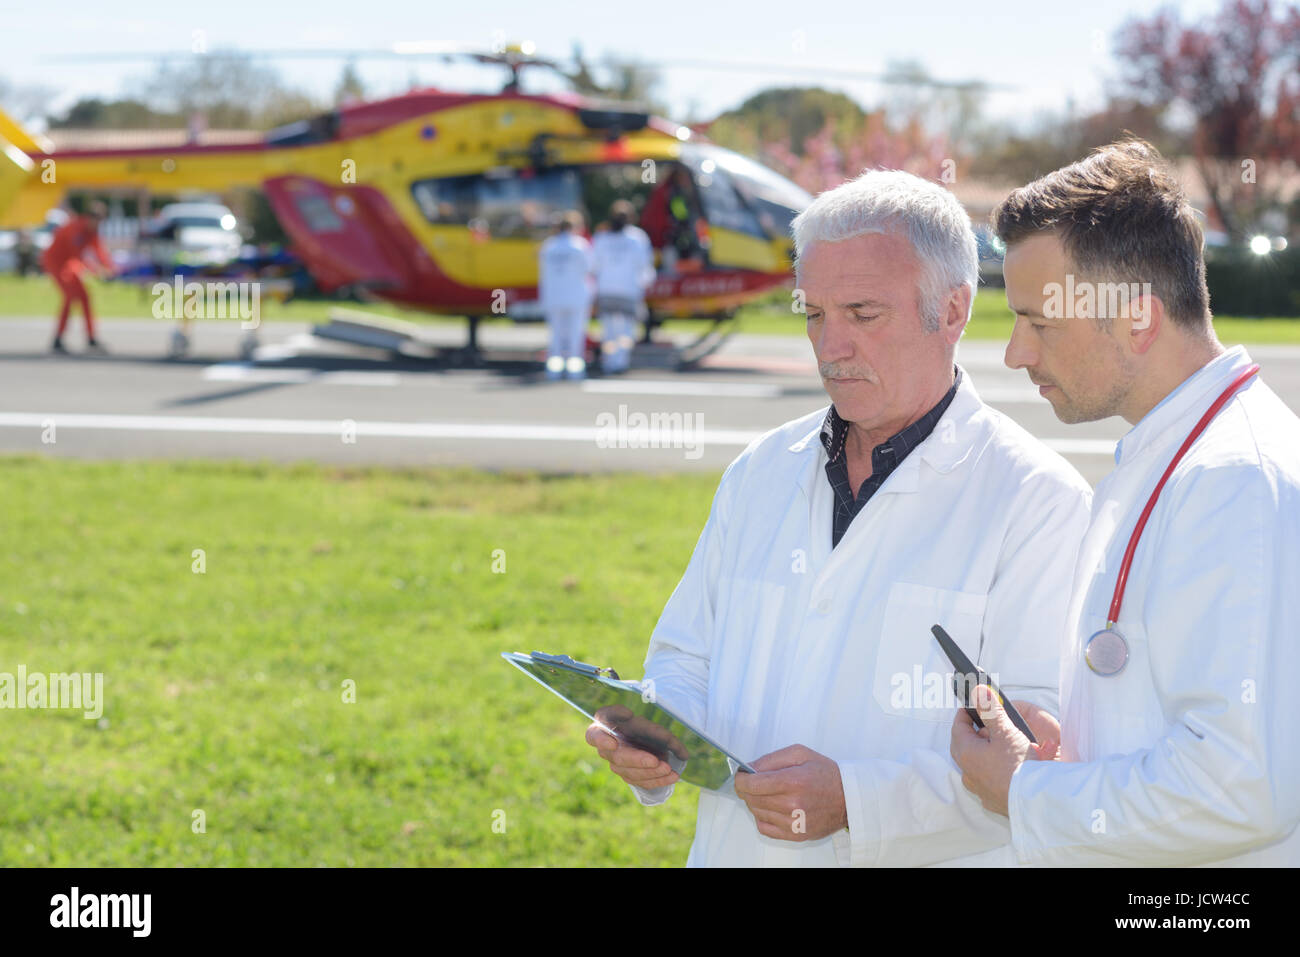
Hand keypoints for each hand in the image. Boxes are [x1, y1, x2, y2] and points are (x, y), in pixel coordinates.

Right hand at [585, 705, 680, 789]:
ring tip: (668, 768)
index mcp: (601, 730)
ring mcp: (617, 766)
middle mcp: (606, 750)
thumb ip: (640, 721)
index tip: (613, 743)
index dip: (601, 741)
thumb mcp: (636, 717)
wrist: (643, 737)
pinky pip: (642, 782)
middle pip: (618, 758)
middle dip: (638, 760)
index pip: (593, 736)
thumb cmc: (635, 724)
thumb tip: (630, 717)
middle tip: (655, 761)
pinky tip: (673, 776)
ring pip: (631, 773)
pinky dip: (659, 780)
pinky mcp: (630, 776)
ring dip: (651, 772)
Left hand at [733, 744, 846, 841]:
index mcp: (793, 781)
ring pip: (756, 813)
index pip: (752, 784)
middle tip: (753, 782)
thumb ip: (771, 759)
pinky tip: (770, 808)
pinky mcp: (796, 835)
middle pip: (752, 799)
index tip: (741, 775)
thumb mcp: (800, 753)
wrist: (848, 798)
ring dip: (754, 802)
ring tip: (766, 793)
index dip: (740, 779)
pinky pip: (765, 828)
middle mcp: (792, 804)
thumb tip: (749, 768)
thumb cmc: (825, 773)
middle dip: (746, 789)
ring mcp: (794, 823)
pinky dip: (761, 817)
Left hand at [950, 686, 1058, 816]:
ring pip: (976, 765)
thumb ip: (991, 711)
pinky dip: (994, 770)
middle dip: (974, 733)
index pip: (957, 728)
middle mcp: (969, 773)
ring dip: (985, 752)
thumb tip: (978, 691)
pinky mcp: (993, 800)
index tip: (970, 707)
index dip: (964, 715)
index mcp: (967, 754)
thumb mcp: (1006, 733)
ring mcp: (980, 789)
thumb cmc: (1019, 767)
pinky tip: (1008, 767)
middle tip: (986, 724)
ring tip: (1001, 744)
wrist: (1036, 802)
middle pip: (965, 747)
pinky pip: (988, 781)